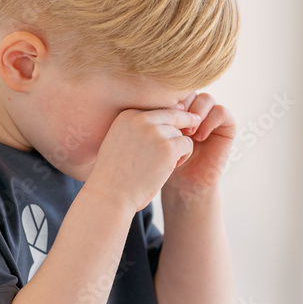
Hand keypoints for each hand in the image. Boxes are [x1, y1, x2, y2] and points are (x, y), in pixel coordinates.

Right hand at [84, 107, 201, 213]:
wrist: (110, 195)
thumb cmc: (115, 173)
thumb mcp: (119, 140)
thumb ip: (138, 127)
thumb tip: (169, 113)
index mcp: (127, 114)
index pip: (156, 109)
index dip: (167, 120)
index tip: (173, 128)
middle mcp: (140, 118)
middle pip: (172, 114)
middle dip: (183, 123)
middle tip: (192, 129)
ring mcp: (154, 133)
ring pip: (181, 132)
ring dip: (178, 147)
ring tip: (166, 163)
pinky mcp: (167, 148)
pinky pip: (187, 144)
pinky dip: (184, 156)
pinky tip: (172, 166)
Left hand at [162, 92, 234, 198]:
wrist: (182, 183)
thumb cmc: (163, 160)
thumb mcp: (155, 134)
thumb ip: (155, 114)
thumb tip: (145, 90)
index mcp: (179, 105)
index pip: (175, 89)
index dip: (168, 100)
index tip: (158, 117)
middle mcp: (196, 108)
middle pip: (191, 90)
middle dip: (182, 106)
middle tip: (173, 124)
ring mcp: (212, 115)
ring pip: (206, 98)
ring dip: (195, 114)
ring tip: (187, 133)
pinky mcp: (227, 125)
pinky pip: (221, 111)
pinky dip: (210, 122)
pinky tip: (198, 137)